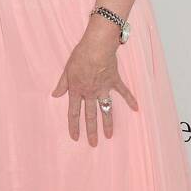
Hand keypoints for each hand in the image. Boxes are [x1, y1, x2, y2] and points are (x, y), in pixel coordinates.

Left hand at [51, 25, 137, 145]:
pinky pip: (123, 92)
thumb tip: (54, 95)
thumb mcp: (67, 70)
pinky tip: (136, 109)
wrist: (97, 46)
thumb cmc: (80, 55)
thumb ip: (62, 84)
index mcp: (77, 90)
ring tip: (109, 136)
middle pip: (90, 116)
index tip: (75, 137)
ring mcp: (103, 88)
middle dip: (91, 131)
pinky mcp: (114, 81)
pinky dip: (130, 99)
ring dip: (108, 123)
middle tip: (93, 144)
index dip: (74, 126)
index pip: (73, 112)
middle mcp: (90, 93)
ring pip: (106, 109)